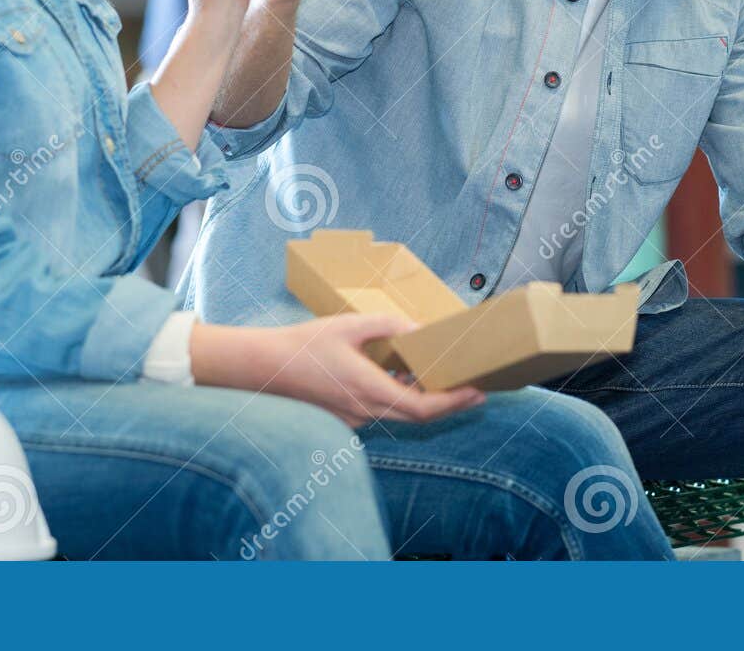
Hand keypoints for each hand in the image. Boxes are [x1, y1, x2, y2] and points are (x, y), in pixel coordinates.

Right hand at [203, 314, 484, 426]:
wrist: (265, 368)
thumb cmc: (305, 344)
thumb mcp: (350, 325)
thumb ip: (388, 326)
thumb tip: (419, 330)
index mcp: (368, 389)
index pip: (423, 407)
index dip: (454, 403)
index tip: (478, 392)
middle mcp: (365, 410)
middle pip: (418, 415)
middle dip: (450, 402)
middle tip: (476, 388)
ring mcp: (355, 417)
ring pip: (400, 413)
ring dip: (425, 399)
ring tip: (446, 378)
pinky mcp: (346, 416)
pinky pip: (383, 409)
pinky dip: (401, 396)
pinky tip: (406, 377)